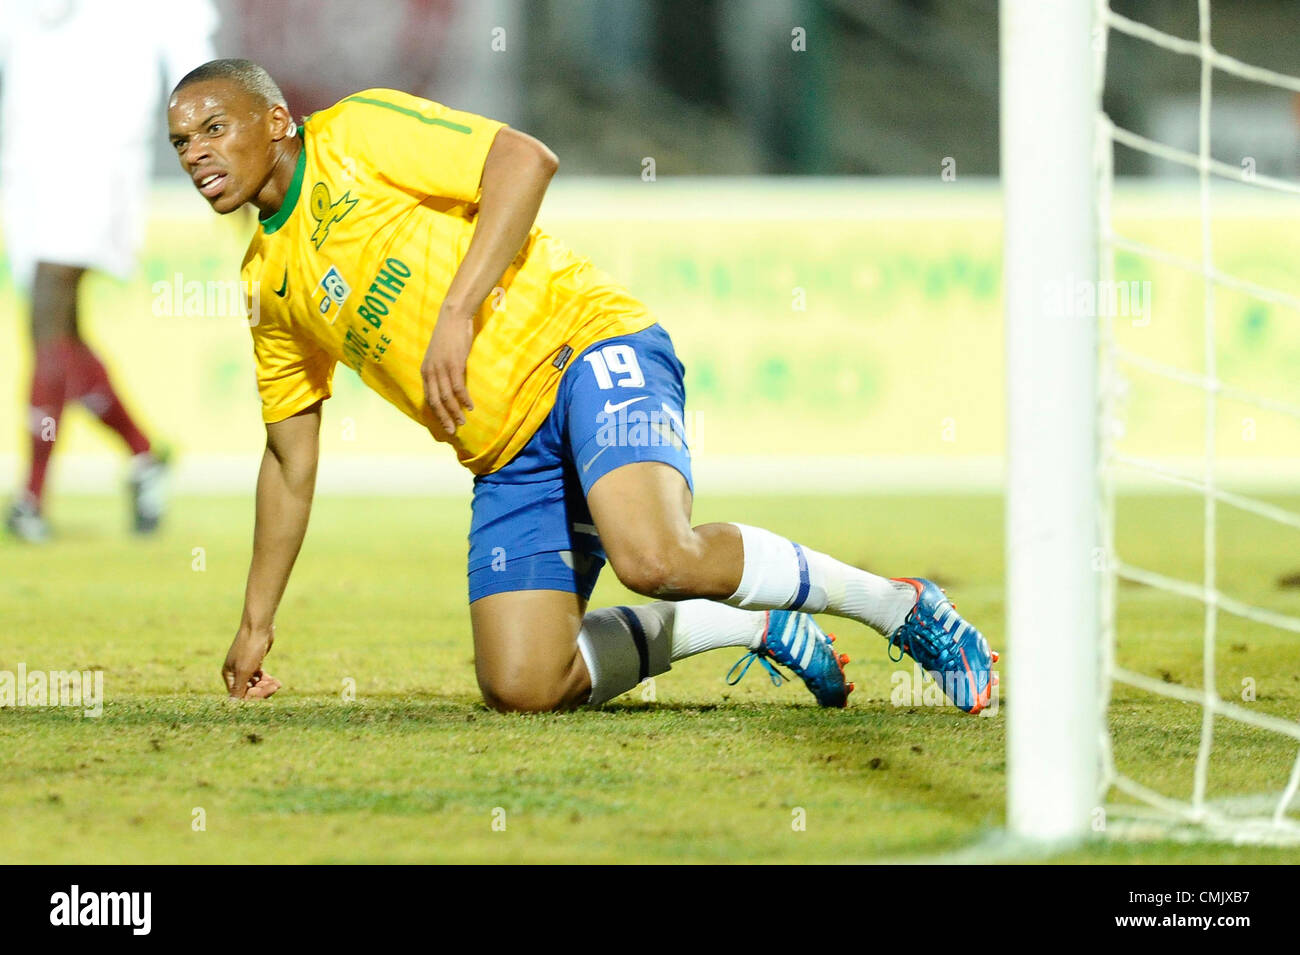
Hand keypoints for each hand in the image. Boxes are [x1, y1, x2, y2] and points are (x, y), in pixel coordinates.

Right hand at [222, 624, 281, 699]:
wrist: (259, 627)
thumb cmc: (249, 648)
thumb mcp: (244, 670)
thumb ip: (239, 688)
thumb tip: (232, 705)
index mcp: (229, 675)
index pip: (240, 695)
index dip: (253, 697)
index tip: (267, 691)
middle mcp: (235, 673)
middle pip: (249, 691)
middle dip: (262, 691)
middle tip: (276, 687)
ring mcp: (245, 668)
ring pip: (256, 685)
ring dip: (267, 687)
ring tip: (277, 684)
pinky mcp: (255, 663)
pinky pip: (261, 678)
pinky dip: (268, 681)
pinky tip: (277, 682)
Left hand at [421, 310, 474, 434]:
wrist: (453, 317)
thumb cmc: (448, 336)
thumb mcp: (439, 356)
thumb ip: (440, 371)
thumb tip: (447, 386)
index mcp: (425, 371)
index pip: (429, 398)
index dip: (437, 413)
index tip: (445, 424)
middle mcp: (431, 372)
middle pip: (436, 402)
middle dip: (444, 418)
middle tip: (452, 431)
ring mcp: (442, 368)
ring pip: (447, 397)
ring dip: (455, 412)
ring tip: (463, 422)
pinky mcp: (454, 364)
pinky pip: (458, 387)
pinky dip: (464, 399)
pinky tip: (470, 406)